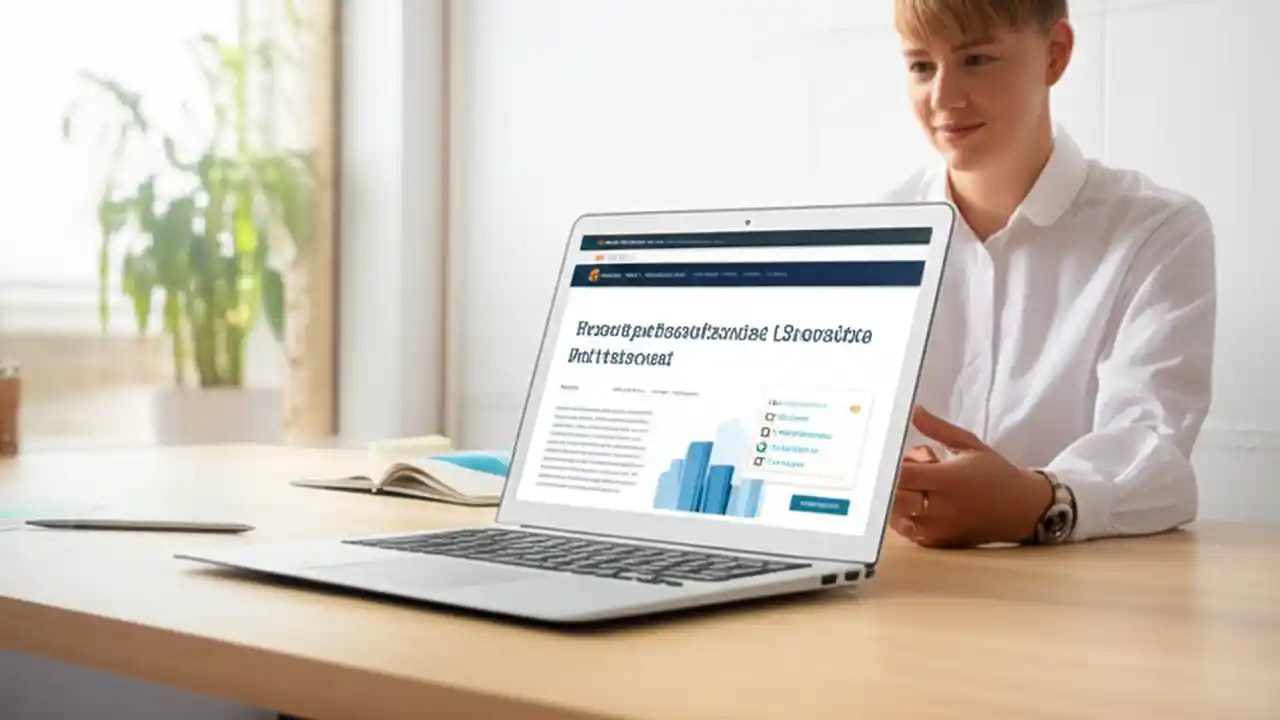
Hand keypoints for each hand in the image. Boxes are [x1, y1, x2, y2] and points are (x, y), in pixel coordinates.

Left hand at [891, 406, 1052, 547]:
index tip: (885, 456)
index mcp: (948, 481)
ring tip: (914, 486)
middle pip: (893, 497)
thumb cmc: (995, 474)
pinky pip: (906, 530)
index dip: (887, 466)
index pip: (902, 475)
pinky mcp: (937, 542)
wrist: (1022, 509)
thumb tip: (913, 411)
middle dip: (889, 482)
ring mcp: (937, 529)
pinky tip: (916, 502)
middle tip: (903, 470)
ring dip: (894, 499)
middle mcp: (940, 508)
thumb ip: (938, 429)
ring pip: (895, 515)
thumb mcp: (969, 445)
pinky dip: (903, 515)